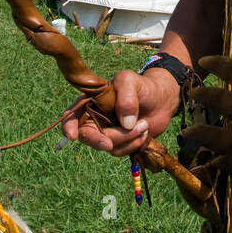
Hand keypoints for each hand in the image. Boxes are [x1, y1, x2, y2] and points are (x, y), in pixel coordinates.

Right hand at [59, 68, 179, 157]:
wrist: (162, 99)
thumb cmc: (143, 86)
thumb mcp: (131, 80)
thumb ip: (126, 97)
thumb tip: (125, 124)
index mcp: (91, 102)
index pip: (72, 115)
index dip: (69, 126)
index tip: (72, 135)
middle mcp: (95, 119)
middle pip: (87, 136)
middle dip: (99, 141)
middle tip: (108, 144)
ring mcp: (107, 132)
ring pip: (107, 145)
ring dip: (126, 139)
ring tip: (144, 124)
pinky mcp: (120, 143)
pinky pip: (120, 151)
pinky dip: (133, 144)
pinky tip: (144, 131)